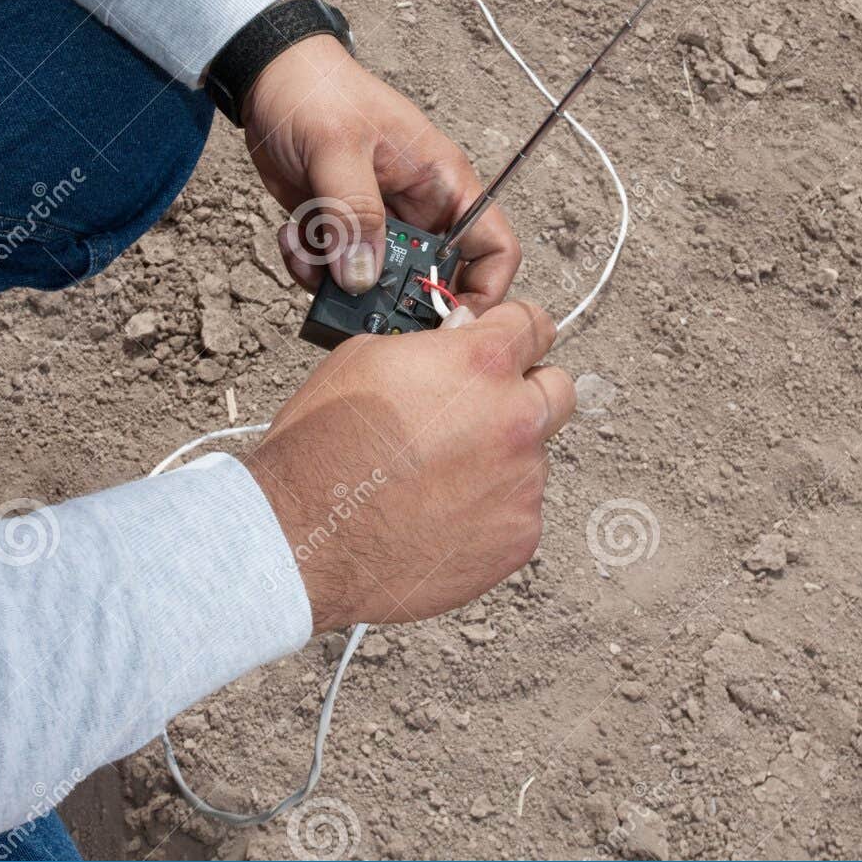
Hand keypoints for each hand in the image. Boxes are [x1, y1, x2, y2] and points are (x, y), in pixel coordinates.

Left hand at [242, 34, 519, 309]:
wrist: (270, 79)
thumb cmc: (318, 93)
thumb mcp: (338, 146)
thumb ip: (353, 212)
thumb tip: (362, 278)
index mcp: (441, 182)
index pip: (493, 246)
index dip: (486, 290)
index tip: (450, 320)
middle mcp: (417, 210)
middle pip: (431, 280)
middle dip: (394, 299)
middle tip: (356, 302)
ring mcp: (378, 225)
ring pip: (376, 285)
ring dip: (339, 284)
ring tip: (306, 248)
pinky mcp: (341, 232)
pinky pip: (336, 274)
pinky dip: (311, 268)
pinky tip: (291, 234)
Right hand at [243, 301, 573, 631]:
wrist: (303, 538)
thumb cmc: (324, 449)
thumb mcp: (367, 358)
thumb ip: (435, 346)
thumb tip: (462, 338)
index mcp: (480, 364)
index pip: (535, 324)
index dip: (515, 331)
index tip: (506, 343)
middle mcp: (514, 420)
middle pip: (558, 388)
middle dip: (524, 391)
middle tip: (481, 408)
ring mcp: (521, 484)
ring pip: (534, 455)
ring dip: (501, 457)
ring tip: (438, 476)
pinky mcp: (518, 537)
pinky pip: (519, 509)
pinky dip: (490, 509)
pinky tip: (440, 513)